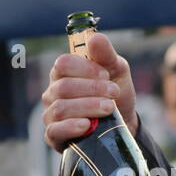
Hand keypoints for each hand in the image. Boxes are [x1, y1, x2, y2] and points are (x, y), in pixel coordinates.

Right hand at [42, 31, 138, 149]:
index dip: (85, 69)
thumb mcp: (117, 71)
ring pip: (61, 108)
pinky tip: (86, 125)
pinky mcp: (54, 137)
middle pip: (64, 87)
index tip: (106, 74)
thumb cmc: (115, 94)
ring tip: (109, 108)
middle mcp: (52, 93)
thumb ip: (106, 55)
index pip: (63, 64)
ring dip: (87, 107)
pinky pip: (54, 131)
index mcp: (63, 74)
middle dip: (92, 90)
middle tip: (114, 93)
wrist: (124, 124)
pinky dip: (71, 127)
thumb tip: (95, 38)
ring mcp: (51, 115)